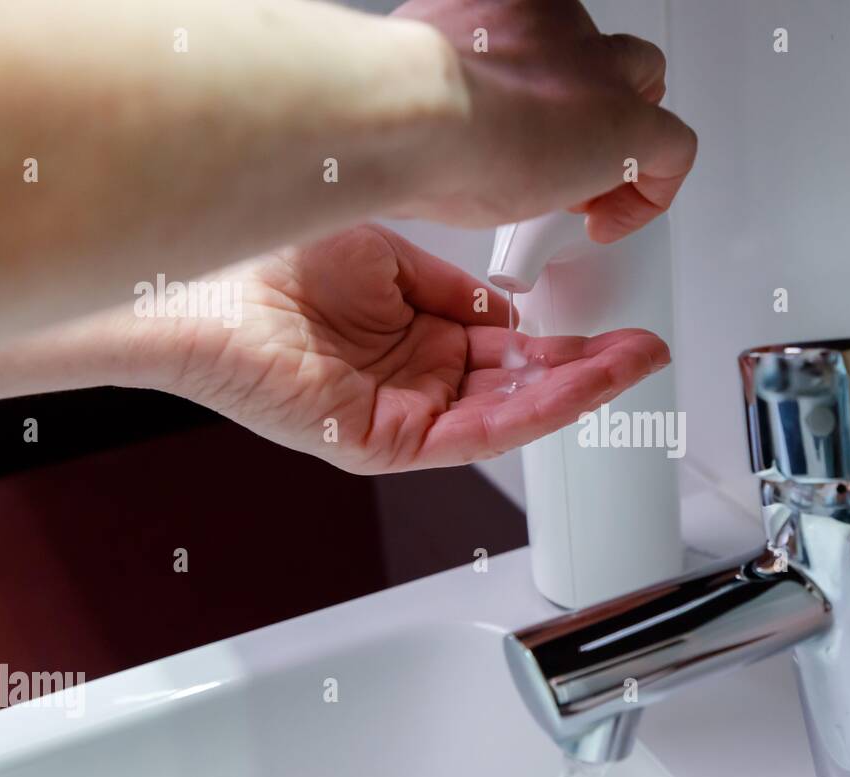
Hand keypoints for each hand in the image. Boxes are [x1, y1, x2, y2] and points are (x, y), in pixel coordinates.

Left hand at [156, 224, 668, 471]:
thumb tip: (512, 309)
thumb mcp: (397, 263)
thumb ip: (460, 294)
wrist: (207, 282)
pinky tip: (575, 388)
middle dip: (587, 370)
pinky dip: (530, 411)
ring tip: (631, 368)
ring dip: (574, 392)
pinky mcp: (386, 442)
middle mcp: (414, 381)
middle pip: (519, 386)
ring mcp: (403, 415)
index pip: (509, 350)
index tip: (613, 327)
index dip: (565, 342)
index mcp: (417, 339)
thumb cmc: (275, 261)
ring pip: (507, 413)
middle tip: (643, 352)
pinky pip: (474, 433)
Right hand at [390, 0, 696, 241]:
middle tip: (559, 159)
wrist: (408, 115)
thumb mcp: (415, 82)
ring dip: (618, 144)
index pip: (549, 32)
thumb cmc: (397, 109)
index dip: (548, 86)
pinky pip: (674, 152)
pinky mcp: (627, 123)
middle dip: (595, 105)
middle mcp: (554, 18)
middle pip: (608, 55)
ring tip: (580, 194)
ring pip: (642, 92)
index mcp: (506, 2)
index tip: (518, 124)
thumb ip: (445, 91)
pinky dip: (649, 194)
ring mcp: (595, 65)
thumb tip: (443, 132)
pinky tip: (607, 223)